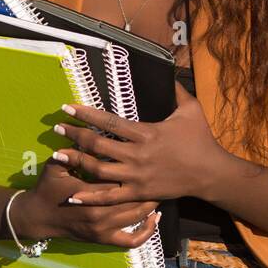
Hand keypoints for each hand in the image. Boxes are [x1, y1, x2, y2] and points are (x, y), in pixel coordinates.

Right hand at [9, 158, 159, 248]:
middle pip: (135, 198)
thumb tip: (83, 130)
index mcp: (91, 194)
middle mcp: (102, 214)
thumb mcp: (55, 167)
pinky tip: (155, 218)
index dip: (136, 167)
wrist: (39, 217)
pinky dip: (146, 231)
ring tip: (163, 187)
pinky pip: (132, 241)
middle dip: (150, 184)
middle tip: (164, 169)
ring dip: (152, 203)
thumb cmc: (48, 188)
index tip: (151, 155)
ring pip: (137, 216)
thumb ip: (69, 151)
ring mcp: (105, 230)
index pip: (120, 178)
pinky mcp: (105, 240)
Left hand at [52, 80, 226, 204]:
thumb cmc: (200, 140)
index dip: (86, 113)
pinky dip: (91, 196)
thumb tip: (167, 70)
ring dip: (76, 161)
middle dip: (74, 135)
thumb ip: (175, 90)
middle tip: (57, 128)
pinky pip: (110, 197)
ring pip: (99, 170)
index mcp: (146, 132)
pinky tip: (73, 195)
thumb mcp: (191, 109)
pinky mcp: (139, 193)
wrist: (210, 174)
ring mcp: (137, 176)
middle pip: (98, 145)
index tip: (68, 107)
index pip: (109, 121)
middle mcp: (138, 154)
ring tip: (57, 154)